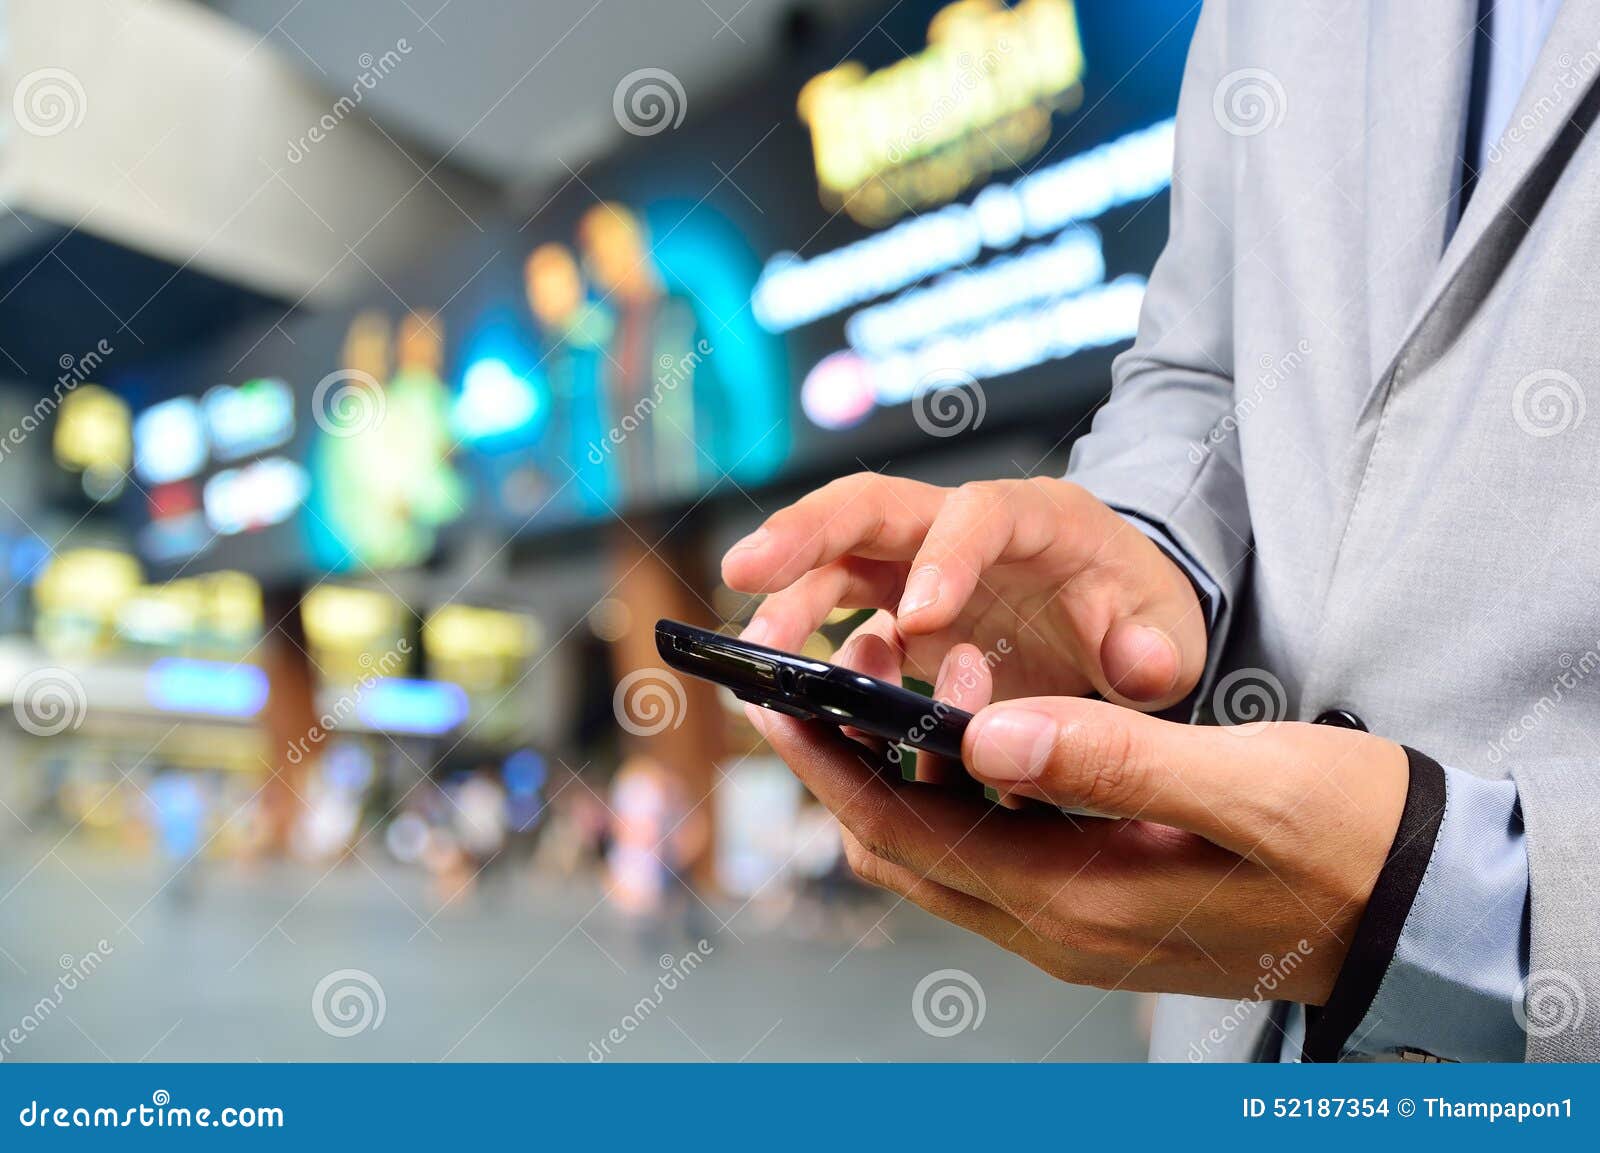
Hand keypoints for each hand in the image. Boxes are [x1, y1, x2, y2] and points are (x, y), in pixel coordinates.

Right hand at [722, 473, 1206, 708]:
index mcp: (1037, 519)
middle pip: (871, 507)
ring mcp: (919, 569)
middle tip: (746, 569)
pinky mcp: (894, 613)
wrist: (1118, 623)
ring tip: (757, 657)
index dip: (945, 559)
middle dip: (805, 532)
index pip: (978, 515)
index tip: (919, 621)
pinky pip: (840, 622)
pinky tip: (797, 700)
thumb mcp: (1168, 636)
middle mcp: (962, 531)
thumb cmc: (1139, 617)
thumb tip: (1135, 668)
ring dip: (789, 602)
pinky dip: (813, 655)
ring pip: (837, 564)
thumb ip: (1155, 650)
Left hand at [753, 634, 1409, 1004]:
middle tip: (788, 688)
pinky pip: (982, 855)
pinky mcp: (1092, 903)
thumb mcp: (1245, 786)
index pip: (914, 835)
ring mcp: (1072, 922)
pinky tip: (942, 738)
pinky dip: (942, 797)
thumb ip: (1115, 759)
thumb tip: (991, 727)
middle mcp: (1057, 925)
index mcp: (1080, 900)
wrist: (1417, 905)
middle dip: (836, 772)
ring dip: (884, 783)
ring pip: (936, 857)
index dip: (837, 767)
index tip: (781, 697)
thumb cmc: (1349, 841)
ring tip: (850, 700)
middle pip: (902, 853)